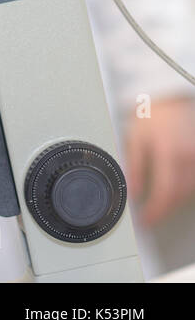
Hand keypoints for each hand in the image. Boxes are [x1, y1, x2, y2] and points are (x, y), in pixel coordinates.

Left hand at [124, 95, 194, 228]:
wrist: (171, 98)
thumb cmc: (151, 115)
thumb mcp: (135, 138)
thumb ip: (133, 166)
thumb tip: (131, 191)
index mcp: (171, 153)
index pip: (166, 192)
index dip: (156, 211)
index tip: (146, 221)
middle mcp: (190, 158)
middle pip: (180, 195)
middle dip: (164, 208)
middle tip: (150, 216)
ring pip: (190, 190)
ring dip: (174, 199)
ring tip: (158, 202)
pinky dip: (184, 188)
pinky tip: (172, 187)